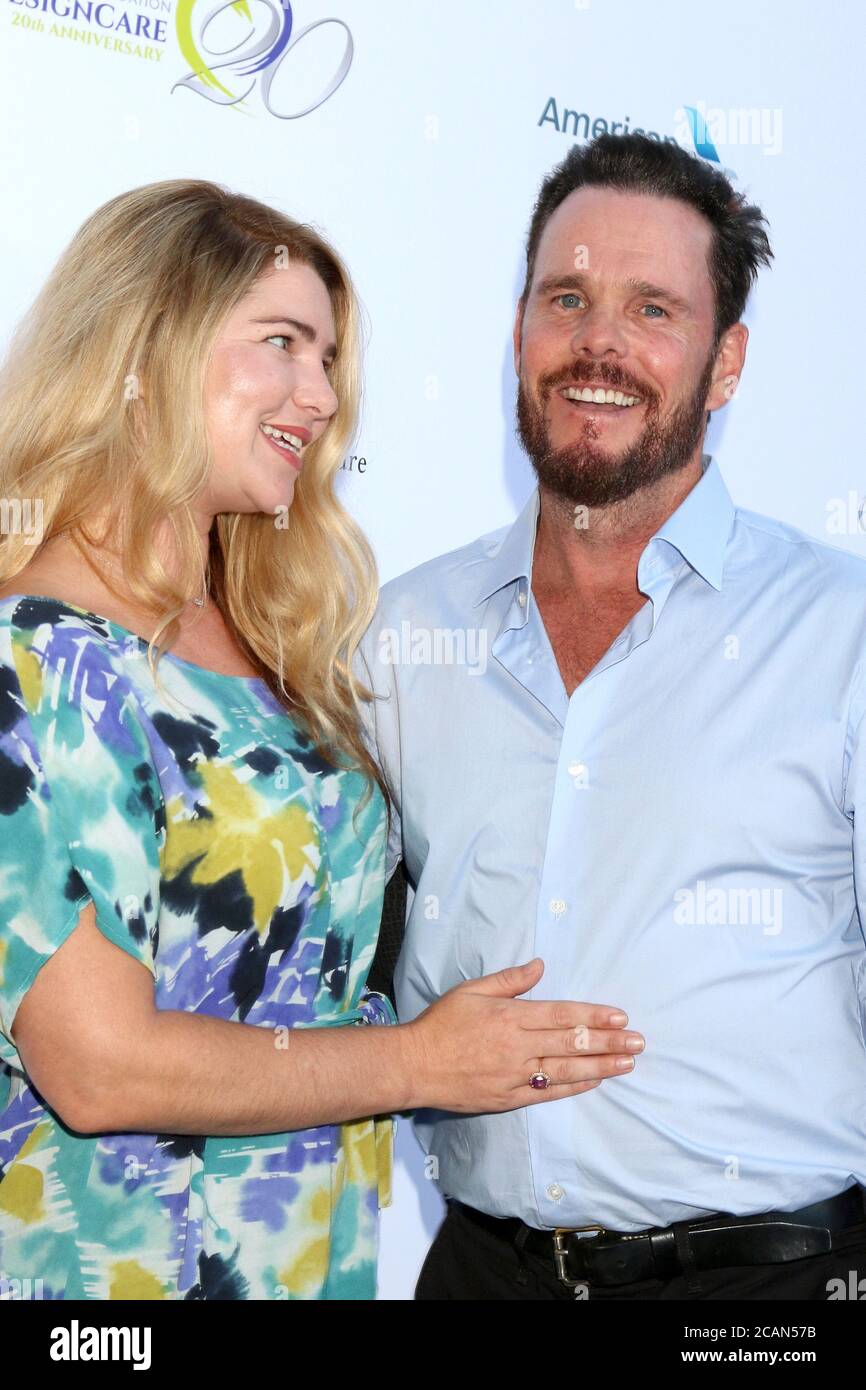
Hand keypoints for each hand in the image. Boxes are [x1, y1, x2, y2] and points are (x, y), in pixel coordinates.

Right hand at [404, 957, 643, 1113]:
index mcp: (510, 1017)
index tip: (620, 1016)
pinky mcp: (509, 1098)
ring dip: (601, 1066)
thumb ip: (509, 980)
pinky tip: (595, 1081)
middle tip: (638, 1041)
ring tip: (628, 1063)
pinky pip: (548, 1093)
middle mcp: (517, 1047)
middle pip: (571, 1044)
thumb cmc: (441, 1024)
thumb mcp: (472, 990)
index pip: (561, 1015)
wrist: (414, 1065)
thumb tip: (540, 965)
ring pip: (566, 1071)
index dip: (593, 1016)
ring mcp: (515, 1076)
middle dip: (608, 1042)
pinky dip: (573, 1086)